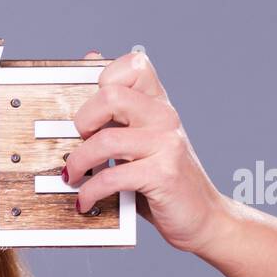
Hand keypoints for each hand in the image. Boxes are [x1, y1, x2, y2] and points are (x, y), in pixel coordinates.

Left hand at [64, 50, 232, 253]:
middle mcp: (164, 117)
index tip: (93, 110)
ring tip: (73, 176)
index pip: (133, 65)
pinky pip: (113, 177)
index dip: (103, 80)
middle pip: (111, 96)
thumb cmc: (163, 179)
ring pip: (106, 140)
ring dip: (78, 162)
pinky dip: (91, 191)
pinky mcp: (162, 175)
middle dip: (83, 121)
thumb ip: (119, 110)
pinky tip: (87, 200)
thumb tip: (91, 60)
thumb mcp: (141, 140)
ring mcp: (166, 144)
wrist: (203, 216)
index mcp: (158, 104)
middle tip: (80, 141)